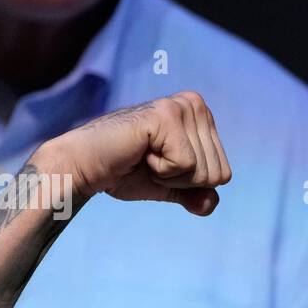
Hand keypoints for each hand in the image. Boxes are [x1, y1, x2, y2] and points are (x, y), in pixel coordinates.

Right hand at [32, 91, 232, 214]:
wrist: (85, 167)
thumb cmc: (126, 173)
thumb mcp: (171, 187)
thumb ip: (197, 196)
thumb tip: (211, 203)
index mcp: (202, 116)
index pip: (223, 174)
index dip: (190, 184)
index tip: (161, 167)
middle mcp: (196, 104)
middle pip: (217, 174)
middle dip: (182, 181)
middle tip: (150, 162)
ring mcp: (182, 106)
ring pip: (203, 171)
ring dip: (170, 175)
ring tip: (144, 155)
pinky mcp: (166, 115)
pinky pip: (186, 164)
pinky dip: (162, 170)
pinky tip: (140, 152)